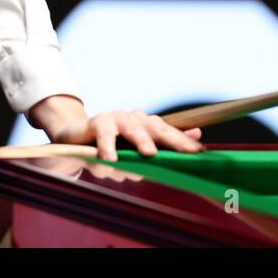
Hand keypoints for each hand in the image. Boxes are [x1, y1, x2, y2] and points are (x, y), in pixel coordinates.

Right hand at [50, 109, 204, 161]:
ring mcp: (116, 118)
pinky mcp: (97, 122)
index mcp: (146, 126)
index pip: (169, 133)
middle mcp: (135, 119)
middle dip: (171, 140)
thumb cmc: (111, 150)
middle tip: (185, 153)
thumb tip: (196, 136)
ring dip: (140, 140)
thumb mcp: (135, 155)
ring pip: (132, 128)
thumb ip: (161, 150)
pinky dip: (107, 146)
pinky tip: (111, 158)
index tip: (200, 152)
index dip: (184, 142)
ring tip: (149, 154)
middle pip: (156, 128)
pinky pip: (104, 134)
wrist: (77, 141)